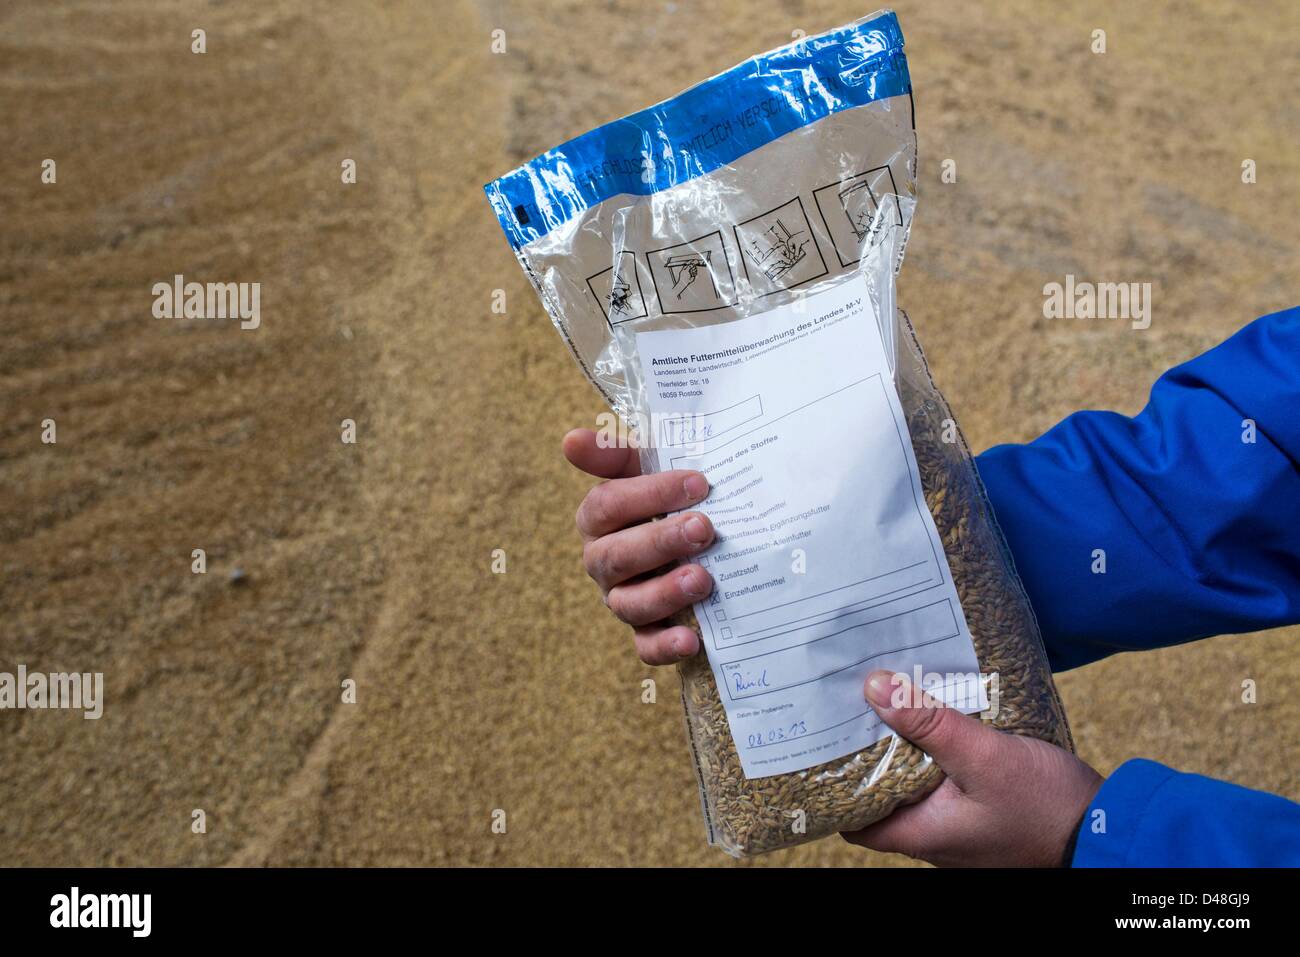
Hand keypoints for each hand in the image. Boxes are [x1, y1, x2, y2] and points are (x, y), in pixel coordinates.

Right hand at [563, 427, 714, 663]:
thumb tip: (570, 441)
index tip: (699, 483)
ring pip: (629, 604)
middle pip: (616, 556)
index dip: (649, 494)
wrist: (705, 539)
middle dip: (659, 542)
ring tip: (702, 579)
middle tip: (703, 529)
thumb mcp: (649, 466)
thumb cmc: (672, 497)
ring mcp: (623, 599)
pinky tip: (693, 639)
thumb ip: (615, 452)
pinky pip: (646, 647)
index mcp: (599, 519)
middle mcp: (604, 562)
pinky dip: (666, 646)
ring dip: (665, 592)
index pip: (607, 505)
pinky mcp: (647, 632)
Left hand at [843, 670, 1102, 866]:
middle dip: (866, 751)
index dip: (831, 783)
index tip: (823, 740)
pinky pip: (944, 777)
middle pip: (880, 792)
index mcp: (920, 833)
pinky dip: (934, 748)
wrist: (1109, 830)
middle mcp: (933, 833)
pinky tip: (936, 714)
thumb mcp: (984, 757)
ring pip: (913, 781)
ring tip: (887, 698)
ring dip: (902, 744)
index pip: (853, 817)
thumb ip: (930, 725)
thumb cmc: (1047, 808)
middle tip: (852, 704)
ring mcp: (958, 822)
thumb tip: (874, 689)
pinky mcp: (981, 807)